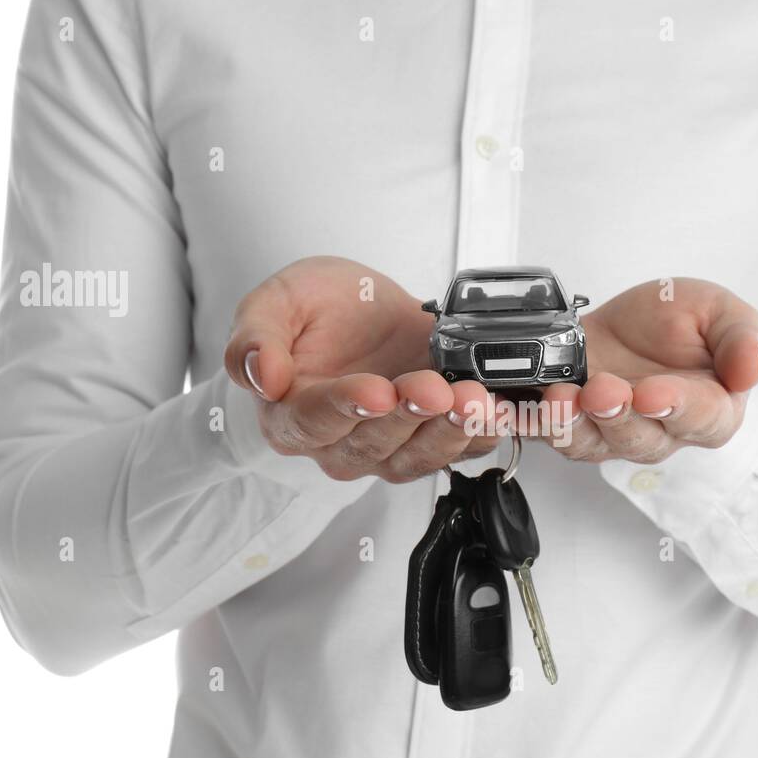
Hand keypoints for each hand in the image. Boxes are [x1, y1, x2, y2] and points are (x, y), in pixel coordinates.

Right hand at [224, 256, 499, 481]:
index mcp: (291, 416)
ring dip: (452, 430)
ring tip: (476, 399)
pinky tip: (502, 410)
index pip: (314, 420)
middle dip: (410, 415)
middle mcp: (339, 445)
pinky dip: (485, 433)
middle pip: (374, 441)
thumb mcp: (276, 302)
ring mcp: (389, 450)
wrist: (361, 314)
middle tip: (436, 387)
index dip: (346, 407)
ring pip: (420, 455)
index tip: (376, 391)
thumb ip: (255, 337)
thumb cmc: (314, 313)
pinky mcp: (433, 442)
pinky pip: (461, 450)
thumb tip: (260, 375)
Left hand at [538, 278, 757, 462]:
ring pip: (589, 443)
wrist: (627, 323)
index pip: (699, 419)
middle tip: (601, 390)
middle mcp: (659, 433)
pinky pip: (542, 431)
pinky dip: (521, 419)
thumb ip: (743, 338)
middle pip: (639, 439)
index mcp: (710, 409)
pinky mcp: (566, 424)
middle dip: (616, 416)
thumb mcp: (721, 313)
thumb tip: (753, 371)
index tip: (654, 393)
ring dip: (570, 424)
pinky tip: (503, 404)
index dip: (675, 408)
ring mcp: (608, 433)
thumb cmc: (679, 321)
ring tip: (558, 395)